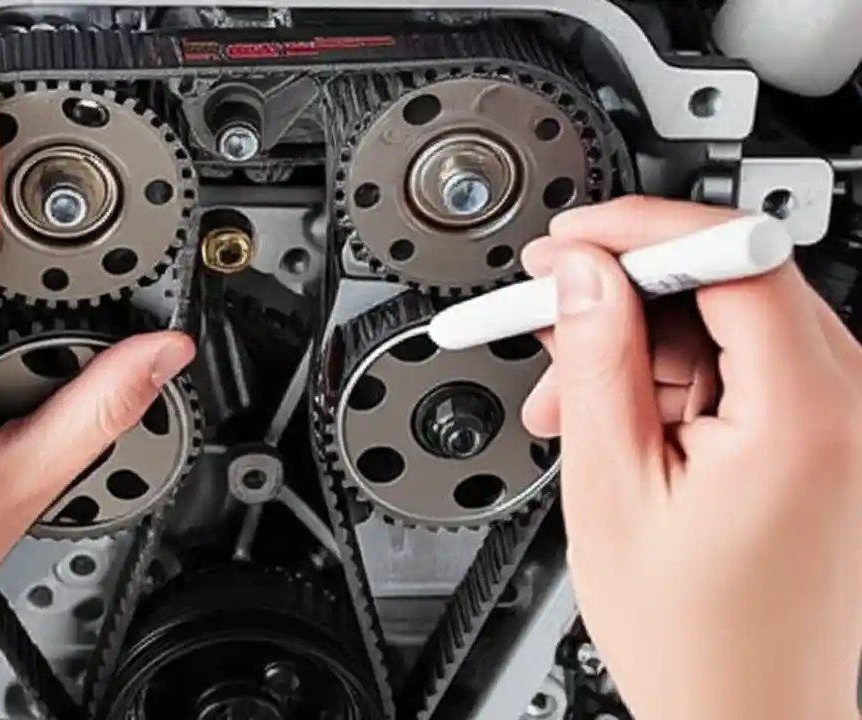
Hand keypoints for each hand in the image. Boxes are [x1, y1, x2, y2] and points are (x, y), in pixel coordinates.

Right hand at [533, 197, 861, 719]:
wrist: (751, 719)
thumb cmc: (699, 640)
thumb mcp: (613, 487)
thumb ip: (596, 361)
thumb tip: (581, 274)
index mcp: (810, 411)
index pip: (734, 251)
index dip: (640, 230)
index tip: (573, 242)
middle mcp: (853, 403)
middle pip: (726, 286)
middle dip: (623, 302)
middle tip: (547, 330)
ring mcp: (848, 423)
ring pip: (725, 329)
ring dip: (639, 354)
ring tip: (572, 413)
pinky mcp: (830, 440)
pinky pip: (744, 373)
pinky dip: (675, 387)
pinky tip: (620, 429)